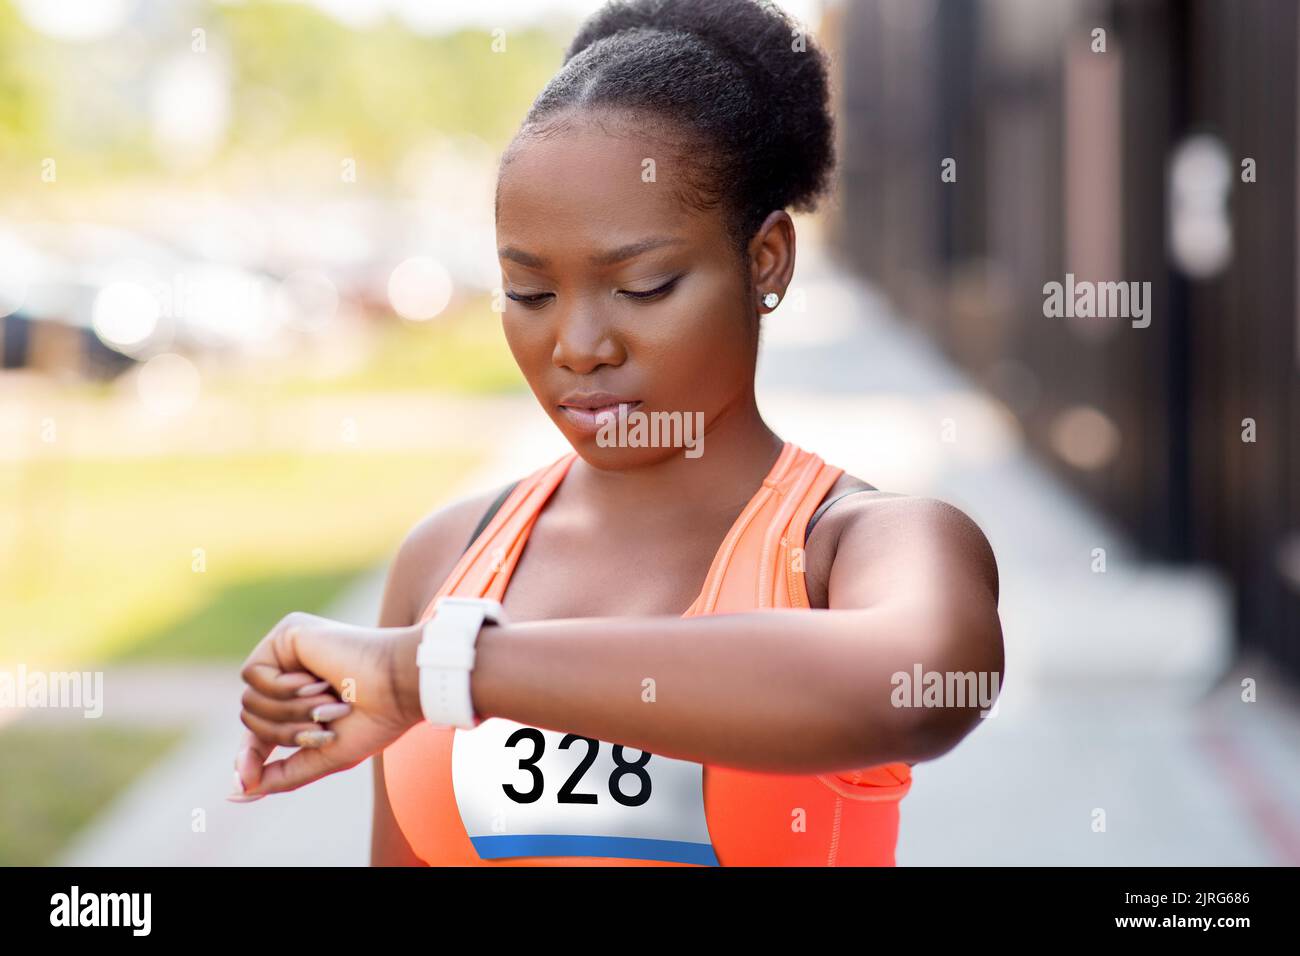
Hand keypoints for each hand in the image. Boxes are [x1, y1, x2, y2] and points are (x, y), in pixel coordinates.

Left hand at [229, 611, 422, 799]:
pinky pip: (254, 675)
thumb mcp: (323, 756)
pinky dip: (285, 690)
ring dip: (291, 713)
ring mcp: (288, 650)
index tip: (246, 778)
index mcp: (303, 696)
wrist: (399, 688)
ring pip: (250, 699)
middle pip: (250, 716)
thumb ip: (281, 774)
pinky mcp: (287, 633)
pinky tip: (318, 680)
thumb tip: (237, 793)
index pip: (258, 727)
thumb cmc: (374, 720)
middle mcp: (292, 669)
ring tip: (330, 702)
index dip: (251, 753)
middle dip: (286, 733)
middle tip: (325, 726)